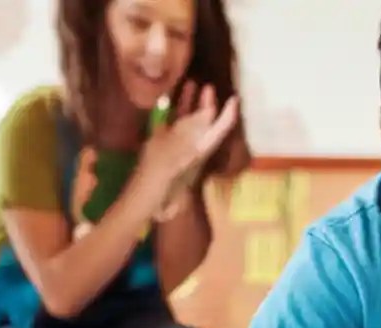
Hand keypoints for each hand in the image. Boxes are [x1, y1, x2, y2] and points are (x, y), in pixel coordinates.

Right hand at [136, 82, 239, 204]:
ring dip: (191, 103)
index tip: (234, 97)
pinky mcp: (167, 149)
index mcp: (203, 146)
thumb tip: (209, 111)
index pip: (221, 126)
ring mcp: (182, 148)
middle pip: (207, 123)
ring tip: (190, 84)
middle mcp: (196, 147)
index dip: (229, 111)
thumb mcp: (184, 140)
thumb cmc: (160, 165)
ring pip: (190, 122)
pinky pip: (175, 126)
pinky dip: (175, 112)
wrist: (145, 190)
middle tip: (206, 86)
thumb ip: (193, 126)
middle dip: (208, 103)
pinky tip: (167, 100)